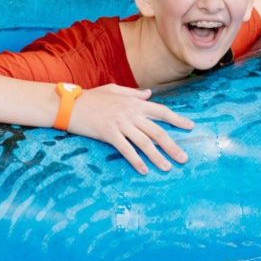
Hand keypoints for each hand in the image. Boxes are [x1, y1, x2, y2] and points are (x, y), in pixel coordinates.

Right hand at [68, 85, 194, 173]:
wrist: (70, 103)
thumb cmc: (91, 97)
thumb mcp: (115, 90)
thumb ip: (134, 93)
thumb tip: (149, 94)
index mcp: (134, 102)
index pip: (161, 111)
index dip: (177, 119)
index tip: (191, 127)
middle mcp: (131, 113)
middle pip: (157, 131)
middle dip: (172, 146)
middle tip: (184, 158)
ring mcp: (120, 123)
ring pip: (144, 143)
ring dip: (157, 157)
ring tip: (167, 168)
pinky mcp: (108, 133)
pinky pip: (126, 149)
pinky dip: (136, 160)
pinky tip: (144, 170)